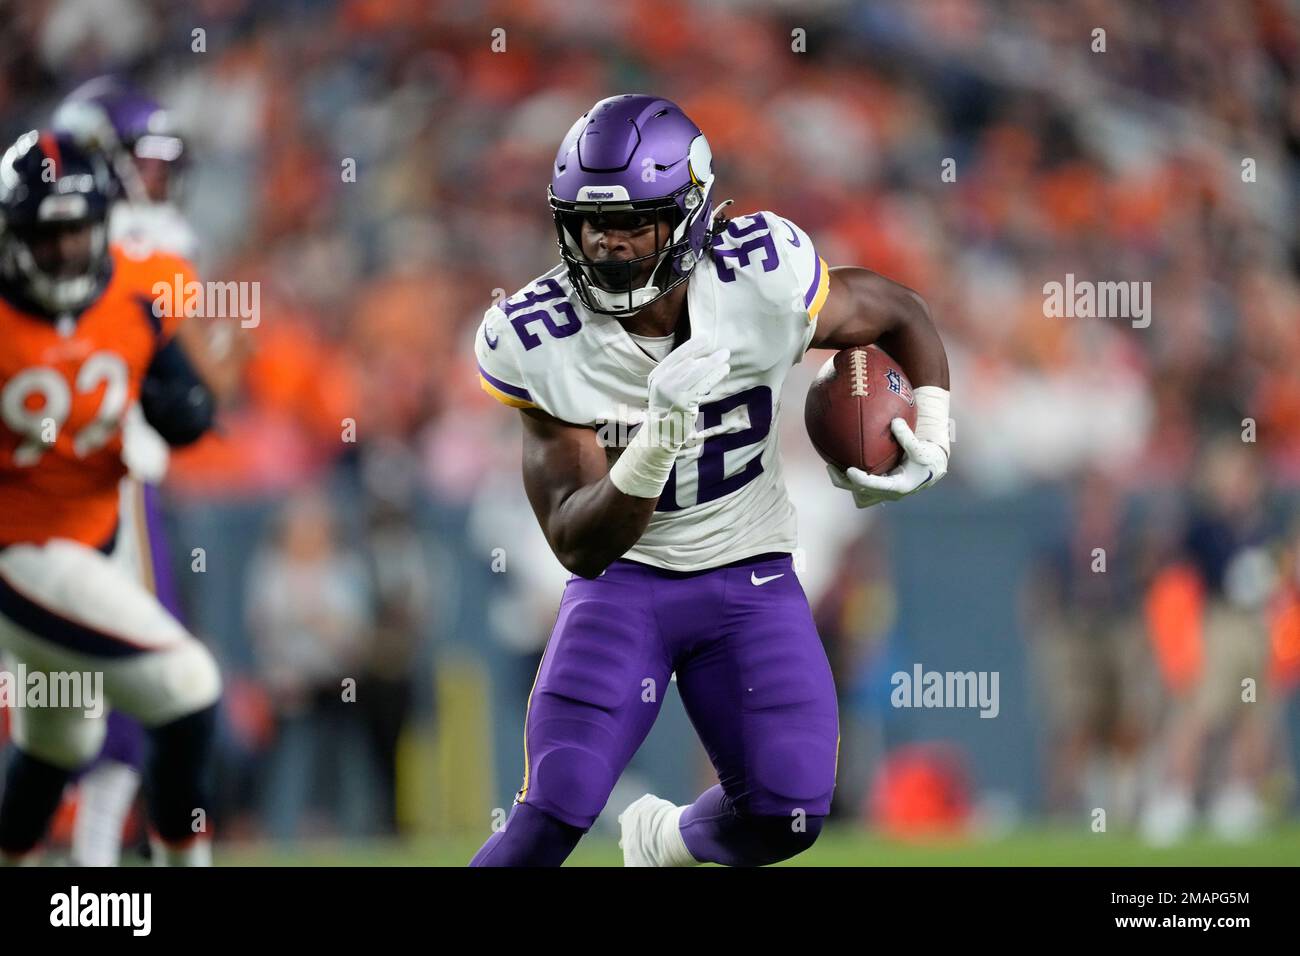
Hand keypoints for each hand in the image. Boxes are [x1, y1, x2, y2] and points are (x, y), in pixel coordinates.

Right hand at [645, 338, 729, 443]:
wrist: (661, 436)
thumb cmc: (668, 411)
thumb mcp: (668, 389)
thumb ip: (681, 374)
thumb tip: (701, 361)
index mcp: (656, 376)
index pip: (676, 356)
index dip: (692, 346)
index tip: (705, 337)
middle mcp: (661, 383)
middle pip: (688, 364)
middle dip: (708, 357)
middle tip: (724, 351)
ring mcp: (671, 394)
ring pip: (696, 374)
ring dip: (713, 364)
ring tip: (726, 358)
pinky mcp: (683, 404)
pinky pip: (702, 386)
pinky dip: (714, 376)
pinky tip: (724, 370)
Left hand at [827, 417, 947, 507]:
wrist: (934, 469)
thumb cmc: (928, 458)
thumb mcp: (921, 448)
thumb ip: (907, 436)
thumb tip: (895, 421)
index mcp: (899, 486)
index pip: (875, 485)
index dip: (860, 480)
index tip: (848, 470)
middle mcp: (889, 493)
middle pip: (860, 493)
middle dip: (844, 482)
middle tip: (830, 467)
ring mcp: (884, 493)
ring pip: (859, 494)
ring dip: (846, 483)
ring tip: (832, 467)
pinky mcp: (881, 488)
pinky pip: (862, 486)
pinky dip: (853, 478)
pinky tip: (842, 461)